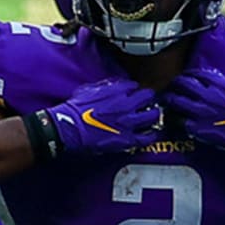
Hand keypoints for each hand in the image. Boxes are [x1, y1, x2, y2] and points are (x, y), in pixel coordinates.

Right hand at [44, 78, 161, 154]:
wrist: (70, 127)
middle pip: (148, 97)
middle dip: (148, 99)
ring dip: (153, 114)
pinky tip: (151, 134)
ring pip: (152, 115)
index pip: (134, 86)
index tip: (134, 93)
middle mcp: (126, 104)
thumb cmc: (76, 109)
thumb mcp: (89, 89)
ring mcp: (129, 122)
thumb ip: (105, 87)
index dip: (134, 90)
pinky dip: (151, 135)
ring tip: (152, 116)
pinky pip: (147, 137)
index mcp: (116, 91)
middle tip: (148, 102)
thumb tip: (114, 85)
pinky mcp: (127, 138)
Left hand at [162, 67, 224, 156]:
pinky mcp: (197, 128)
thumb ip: (224, 82)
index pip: (193, 73)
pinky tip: (171, 120)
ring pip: (175, 101)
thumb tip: (214, 76)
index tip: (182, 79)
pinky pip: (178, 121)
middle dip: (173, 85)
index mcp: (217, 83)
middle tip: (169, 89)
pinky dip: (173, 119)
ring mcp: (200, 111)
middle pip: (180, 84)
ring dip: (168, 101)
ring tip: (165, 103)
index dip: (185, 75)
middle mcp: (206, 94)